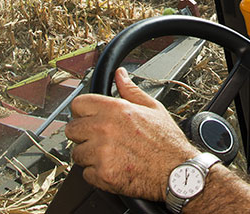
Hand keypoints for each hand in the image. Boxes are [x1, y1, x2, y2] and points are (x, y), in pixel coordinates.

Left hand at [66, 67, 200, 199]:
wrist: (177, 172)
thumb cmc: (167, 142)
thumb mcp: (153, 108)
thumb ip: (130, 91)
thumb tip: (120, 75)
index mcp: (115, 110)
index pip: (78, 104)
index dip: (83, 111)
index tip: (89, 118)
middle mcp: (104, 129)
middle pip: (71, 130)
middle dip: (83, 135)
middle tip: (98, 139)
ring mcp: (101, 153)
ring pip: (77, 153)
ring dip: (89, 156)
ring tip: (109, 155)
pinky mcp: (103, 175)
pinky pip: (86, 174)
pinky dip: (97, 174)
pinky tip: (113, 168)